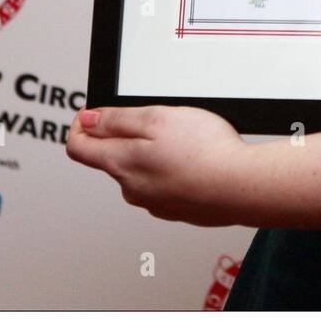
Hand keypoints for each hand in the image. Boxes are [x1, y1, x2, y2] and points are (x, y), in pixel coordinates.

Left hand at [66, 105, 245, 226]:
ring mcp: (154, 202)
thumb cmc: (204, 152)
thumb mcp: (156, 118)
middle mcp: (131, 188)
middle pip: (111, 158)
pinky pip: (164, 184)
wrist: (242, 186)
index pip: (78, 147)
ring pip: (140, 171)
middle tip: (156, 118)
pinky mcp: (177, 208)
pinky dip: (173, 169)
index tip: (95, 111)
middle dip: (125, 135)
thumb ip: (116, 119)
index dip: (81, 124)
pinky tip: (195, 159)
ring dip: (153, 153)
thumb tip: (87, 121)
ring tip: (184, 138)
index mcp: (120, 163)